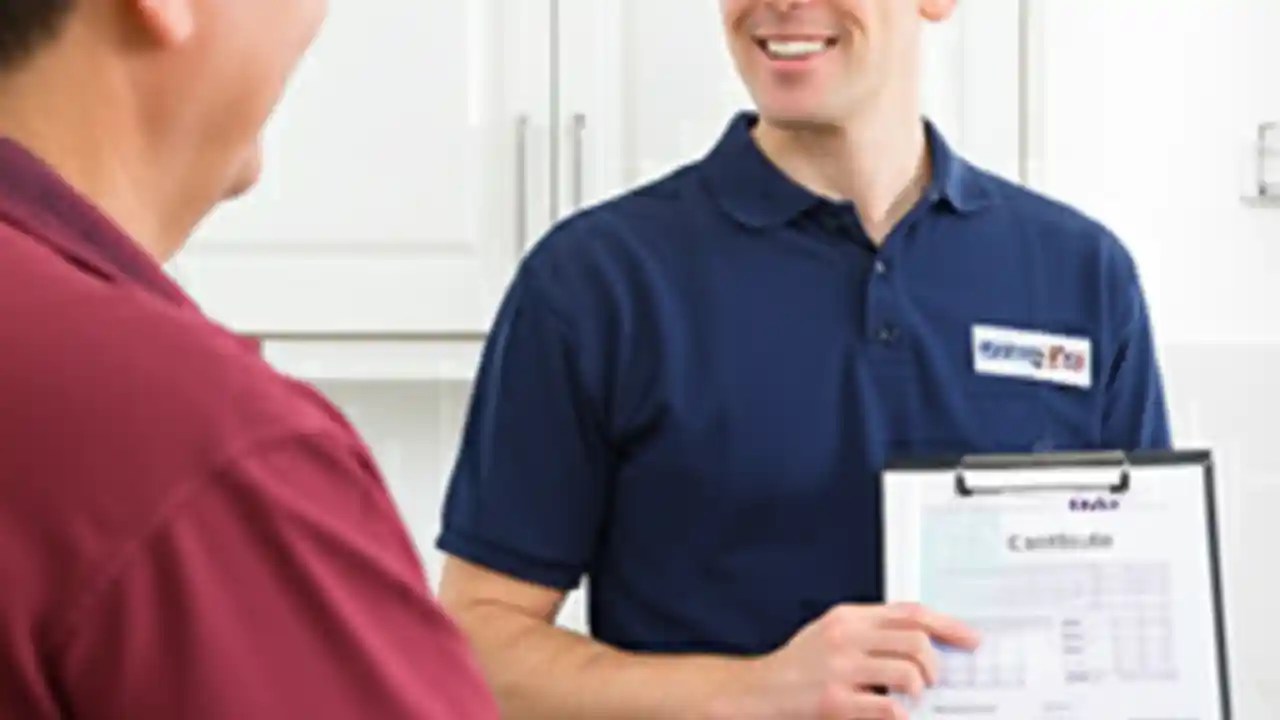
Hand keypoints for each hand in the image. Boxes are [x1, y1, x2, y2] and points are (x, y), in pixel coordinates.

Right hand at [728, 603, 979, 719]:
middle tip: (931, 680)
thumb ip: (870, 631)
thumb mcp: (831, 633)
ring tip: (911, 697)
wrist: (759, 692)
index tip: (971, 640)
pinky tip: (894, 714)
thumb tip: (922, 640)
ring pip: (909, 672)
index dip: (949, 625)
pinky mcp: (836, 701)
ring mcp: (841, 669)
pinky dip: (901, 714)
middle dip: (935, 664)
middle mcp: (846, 637)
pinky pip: (889, 708)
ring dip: (920, 689)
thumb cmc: (799, 666)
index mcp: (848, 617)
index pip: (911, 612)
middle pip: (917, 641)